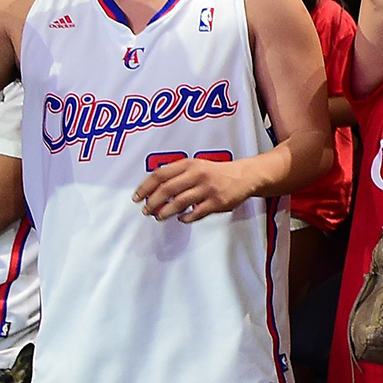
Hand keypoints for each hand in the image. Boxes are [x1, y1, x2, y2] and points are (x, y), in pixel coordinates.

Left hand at [132, 157, 255, 222]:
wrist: (245, 176)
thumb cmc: (217, 173)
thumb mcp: (196, 166)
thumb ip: (176, 174)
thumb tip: (153, 190)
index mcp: (189, 164)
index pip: (160, 174)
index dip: (145, 187)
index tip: (137, 197)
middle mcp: (197, 175)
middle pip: (167, 189)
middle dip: (152, 202)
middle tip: (146, 210)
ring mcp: (208, 189)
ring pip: (179, 202)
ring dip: (166, 212)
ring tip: (159, 217)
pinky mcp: (217, 202)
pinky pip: (196, 213)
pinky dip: (185, 218)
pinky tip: (181, 218)